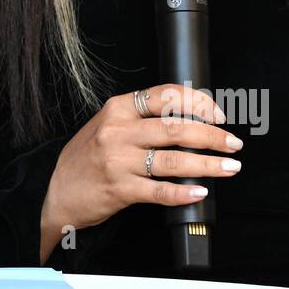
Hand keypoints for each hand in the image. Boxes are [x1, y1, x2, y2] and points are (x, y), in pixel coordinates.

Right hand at [39, 84, 243, 262]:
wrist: (55, 189)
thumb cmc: (86, 156)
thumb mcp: (108, 124)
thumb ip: (141, 117)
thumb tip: (188, 115)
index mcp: (117, 108)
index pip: (165, 96)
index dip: (198, 103)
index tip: (219, 114)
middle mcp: (118, 131)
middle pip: (175, 128)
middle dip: (212, 136)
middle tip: (233, 143)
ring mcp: (118, 161)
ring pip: (172, 160)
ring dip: (207, 165)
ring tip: (229, 167)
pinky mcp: (120, 189)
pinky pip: (159, 191)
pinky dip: (183, 192)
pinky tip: (200, 192)